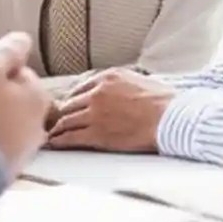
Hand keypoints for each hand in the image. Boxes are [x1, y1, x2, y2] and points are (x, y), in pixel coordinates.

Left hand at [46, 68, 173, 151]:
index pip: (81, 88)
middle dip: (64, 113)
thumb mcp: (139, 80)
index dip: (74, 99)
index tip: (71, 106)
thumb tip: (116, 91)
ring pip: (67, 120)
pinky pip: (70, 137)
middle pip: (70, 104)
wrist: (169, 118)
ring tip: (53, 134)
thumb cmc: (163, 101)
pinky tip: (55, 143)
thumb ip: (120, 83)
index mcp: (108, 77)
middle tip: (58, 121)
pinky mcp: (96, 134)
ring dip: (58, 128)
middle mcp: (97, 93)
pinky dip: (60, 140)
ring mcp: (94, 113)